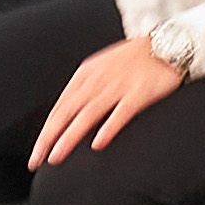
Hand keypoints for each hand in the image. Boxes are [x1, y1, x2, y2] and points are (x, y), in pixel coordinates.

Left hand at [31, 32, 190, 163]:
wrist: (168, 43)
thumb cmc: (134, 60)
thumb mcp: (101, 68)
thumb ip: (85, 90)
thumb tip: (67, 116)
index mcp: (86, 75)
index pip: (59, 108)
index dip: (45, 132)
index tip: (36, 154)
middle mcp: (98, 80)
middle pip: (67, 112)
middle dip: (48, 138)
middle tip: (36, 161)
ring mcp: (119, 85)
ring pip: (88, 114)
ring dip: (70, 136)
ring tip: (56, 156)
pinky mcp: (140, 92)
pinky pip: (121, 112)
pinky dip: (108, 127)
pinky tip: (98, 143)